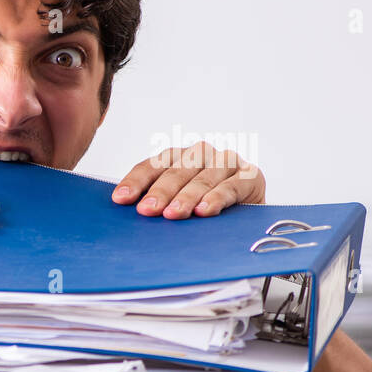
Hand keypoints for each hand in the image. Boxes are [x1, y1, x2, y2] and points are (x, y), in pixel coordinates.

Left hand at [111, 141, 264, 218]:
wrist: (246, 218)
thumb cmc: (203, 209)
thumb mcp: (176, 202)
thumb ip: (156, 202)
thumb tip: (125, 211)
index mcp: (179, 156)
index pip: (152, 166)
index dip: (136, 182)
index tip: (120, 199)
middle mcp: (202, 154)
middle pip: (176, 172)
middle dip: (160, 192)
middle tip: (146, 211)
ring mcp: (227, 162)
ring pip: (202, 179)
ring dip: (186, 197)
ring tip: (173, 214)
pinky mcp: (250, 176)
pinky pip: (231, 186)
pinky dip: (217, 198)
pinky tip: (204, 211)